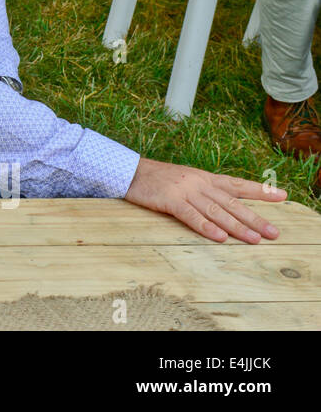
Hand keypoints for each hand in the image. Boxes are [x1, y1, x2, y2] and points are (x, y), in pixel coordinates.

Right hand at [123, 157, 286, 242]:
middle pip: (232, 203)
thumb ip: (205, 192)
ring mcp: (185, 191)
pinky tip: (219, 236)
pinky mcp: (170, 200)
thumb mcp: (186, 181)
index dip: (259, 191)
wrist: (130, 172)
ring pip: (216, 211)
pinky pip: (191, 216)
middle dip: (254, 218)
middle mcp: (199, 184)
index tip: (282, 196)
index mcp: (205, 178)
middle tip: (273, 232)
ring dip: (236, 227)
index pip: (237, 185)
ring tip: (254, 239)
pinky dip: (206, 226)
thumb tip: (226, 207)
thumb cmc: (158, 179)